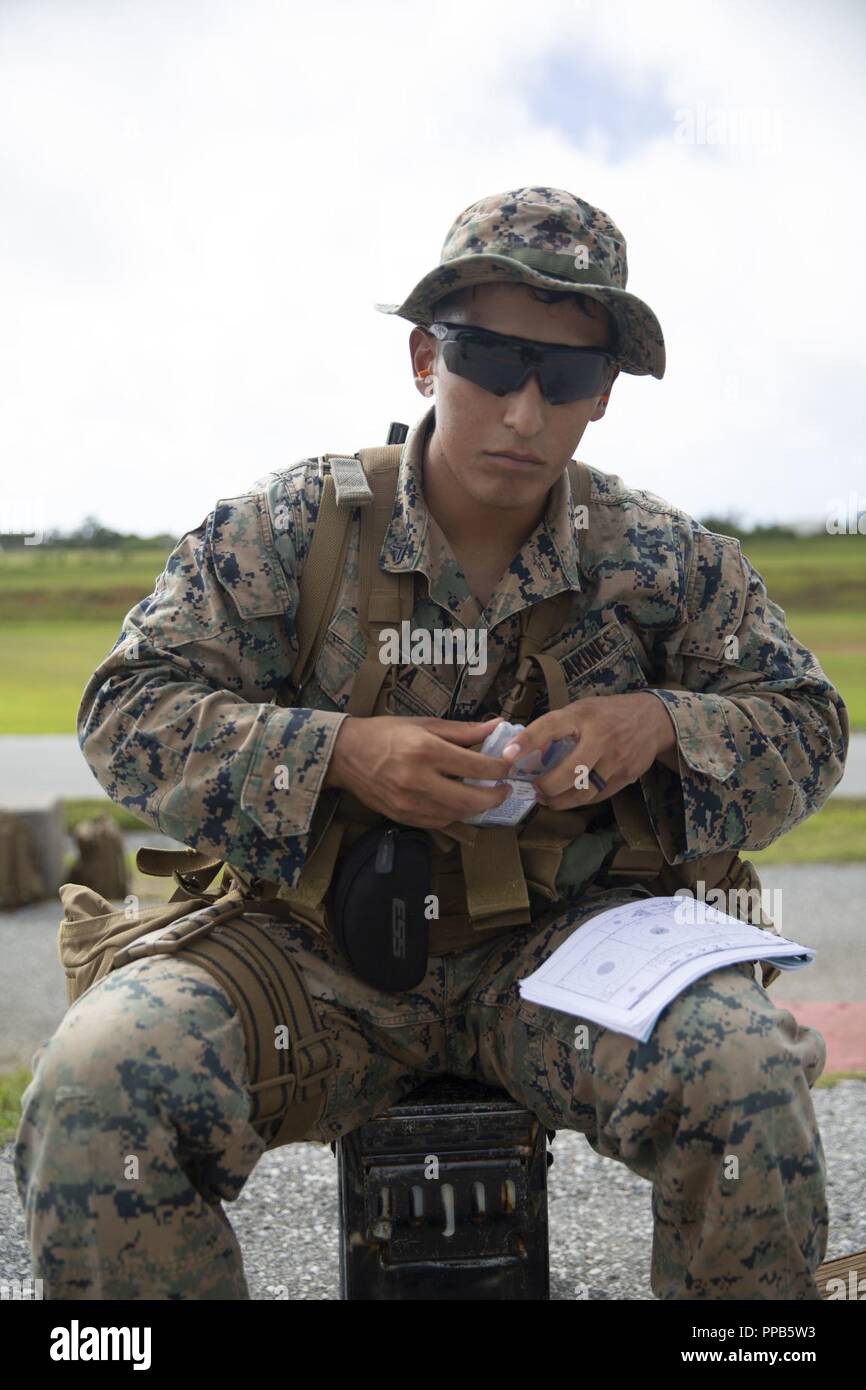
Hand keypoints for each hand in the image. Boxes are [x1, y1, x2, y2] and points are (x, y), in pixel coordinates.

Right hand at [323, 714, 513, 828]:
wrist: (344, 755)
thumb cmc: (384, 733)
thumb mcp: (424, 724)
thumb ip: (463, 730)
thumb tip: (497, 726)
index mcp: (425, 750)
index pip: (476, 767)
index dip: (500, 768)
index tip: (508, 765)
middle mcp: (418, 780)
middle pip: (471, 799)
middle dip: (495, 796)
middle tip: (504, 788)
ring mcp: (409, 803)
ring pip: (457, 815)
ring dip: (476, 807)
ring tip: (483, 794)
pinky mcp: (402, 817)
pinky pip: (439, 822)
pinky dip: (454, 814)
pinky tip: (458, 802)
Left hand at [500, 692, 678, 811]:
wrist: (653, 719)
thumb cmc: (607, 713)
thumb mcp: (582, 709)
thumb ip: (559, 726)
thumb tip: (525, 748)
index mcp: (583, 715)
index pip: (550, 727)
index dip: (527, 741)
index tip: (507, 756)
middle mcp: (601, 737)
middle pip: (569, 772)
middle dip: (546, 786)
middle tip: (534, 788)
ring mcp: (616, 759)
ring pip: (584, 791)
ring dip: (560, 801)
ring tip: (547, 799)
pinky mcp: (627, 776)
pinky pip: (598, 796)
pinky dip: (579, 800)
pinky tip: (568, 798)